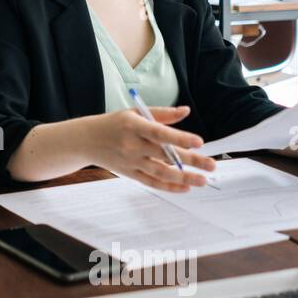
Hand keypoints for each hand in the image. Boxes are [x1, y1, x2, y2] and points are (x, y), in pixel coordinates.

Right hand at [84, 106, 216, 191]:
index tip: (199, 142)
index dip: (179, 138)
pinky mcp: (129, 173)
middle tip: (212, 164)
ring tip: (202, 179)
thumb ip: (162, 113)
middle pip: (165, 155)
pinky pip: (152, 182)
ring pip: (160, 173)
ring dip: (184, 178)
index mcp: (133, 125)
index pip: (159, 133)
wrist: (86, 140)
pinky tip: (185, 187)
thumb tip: (186, 111)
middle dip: (190, 161)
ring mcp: (130, 162)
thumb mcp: (134, 112)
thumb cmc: (114, 124)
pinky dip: (169, 186)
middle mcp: (132, 145)